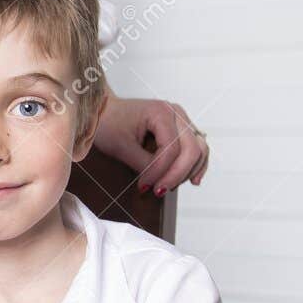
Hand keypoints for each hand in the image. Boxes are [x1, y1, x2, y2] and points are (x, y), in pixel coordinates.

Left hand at [94, 94, 209, 193]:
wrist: (103, 112)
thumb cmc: (108, 123)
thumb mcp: (120, 146)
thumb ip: (142, 164)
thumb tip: (159, 182)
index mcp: (161, 112)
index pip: (171, 148)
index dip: (160, 171)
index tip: (144, 186)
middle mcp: (176, 113)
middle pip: (191, 149)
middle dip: (177, 174)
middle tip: (159, 190)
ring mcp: (180, 120)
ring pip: (199, 149)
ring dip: (188, 172)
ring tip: (169, 186)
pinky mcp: (180, 129)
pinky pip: (196, 148)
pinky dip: (195, 165)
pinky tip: (192, 180)